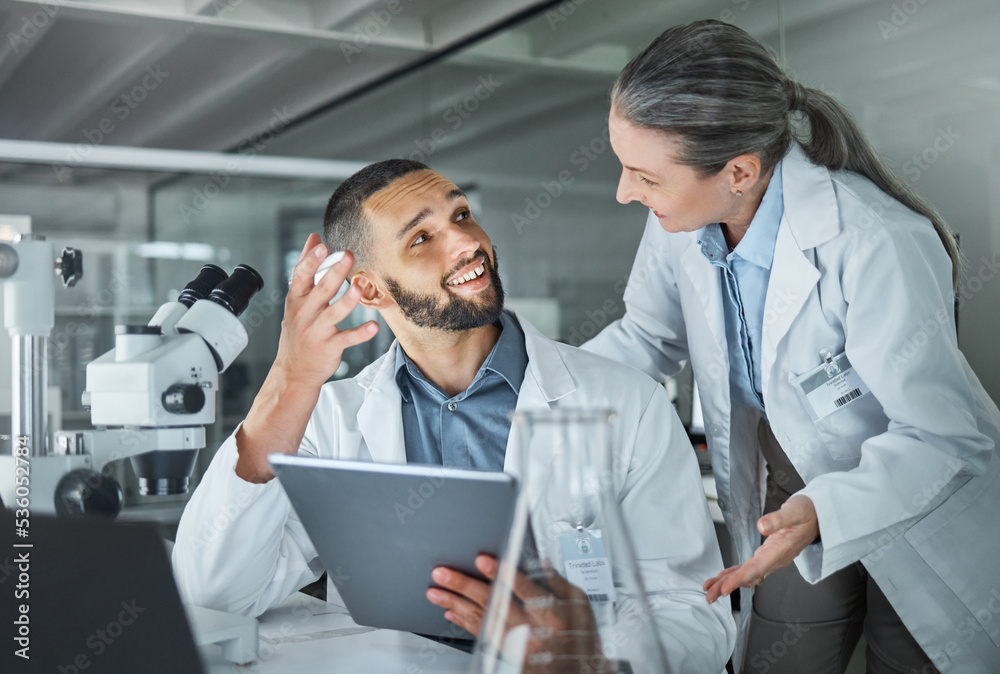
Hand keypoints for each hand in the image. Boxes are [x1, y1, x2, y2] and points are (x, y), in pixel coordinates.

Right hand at [273, 233, 377, 388]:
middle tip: (347, 256)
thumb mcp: (296, 299)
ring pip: (333, 314)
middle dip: (334, 272)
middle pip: (321, 290)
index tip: (322, 246)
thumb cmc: (298, 330)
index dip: (311, 260)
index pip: (302, 276)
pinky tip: (373, 326)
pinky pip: (347, 339)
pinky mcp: (330, 346)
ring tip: (357, 288)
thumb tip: (313, 239)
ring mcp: (317, 331)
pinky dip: (361, 333)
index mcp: (297, 299)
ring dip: (346, 302)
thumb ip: (306, 269)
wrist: (294, 370)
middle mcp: (305, 314)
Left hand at [427, 555, 610, 672]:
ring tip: (436, 592)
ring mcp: (517, 647)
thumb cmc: (582, 638)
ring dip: (455, 605)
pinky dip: (465, 624)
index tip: (483, 561)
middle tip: (443, 574)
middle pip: (493, 605)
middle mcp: (532, 632)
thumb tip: (543, 563)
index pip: (523, 590)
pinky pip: (482, 639)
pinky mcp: (508, 657)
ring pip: (481, 622)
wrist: (580, 673)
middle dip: (465, 587)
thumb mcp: (581, 605)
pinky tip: (450, 613)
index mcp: (552, 615)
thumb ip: (559, 582)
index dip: (501, 574)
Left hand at [703, 495, 819, 602]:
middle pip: (748, 576)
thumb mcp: (794, 512)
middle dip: (727, 586)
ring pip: (747, 574)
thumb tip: (761, 526)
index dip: (739, 579)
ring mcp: (771, 559)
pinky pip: (749, 568)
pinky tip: (723, 577)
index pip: (756, 569)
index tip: (724, 589)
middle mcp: (775, 560)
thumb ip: (778, 519)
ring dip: (728, 582)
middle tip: (709, 596)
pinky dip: (735, 573)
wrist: (818, 516)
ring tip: (710, 589)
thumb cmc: (807, 513)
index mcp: (780, 551)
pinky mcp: (768, 555)